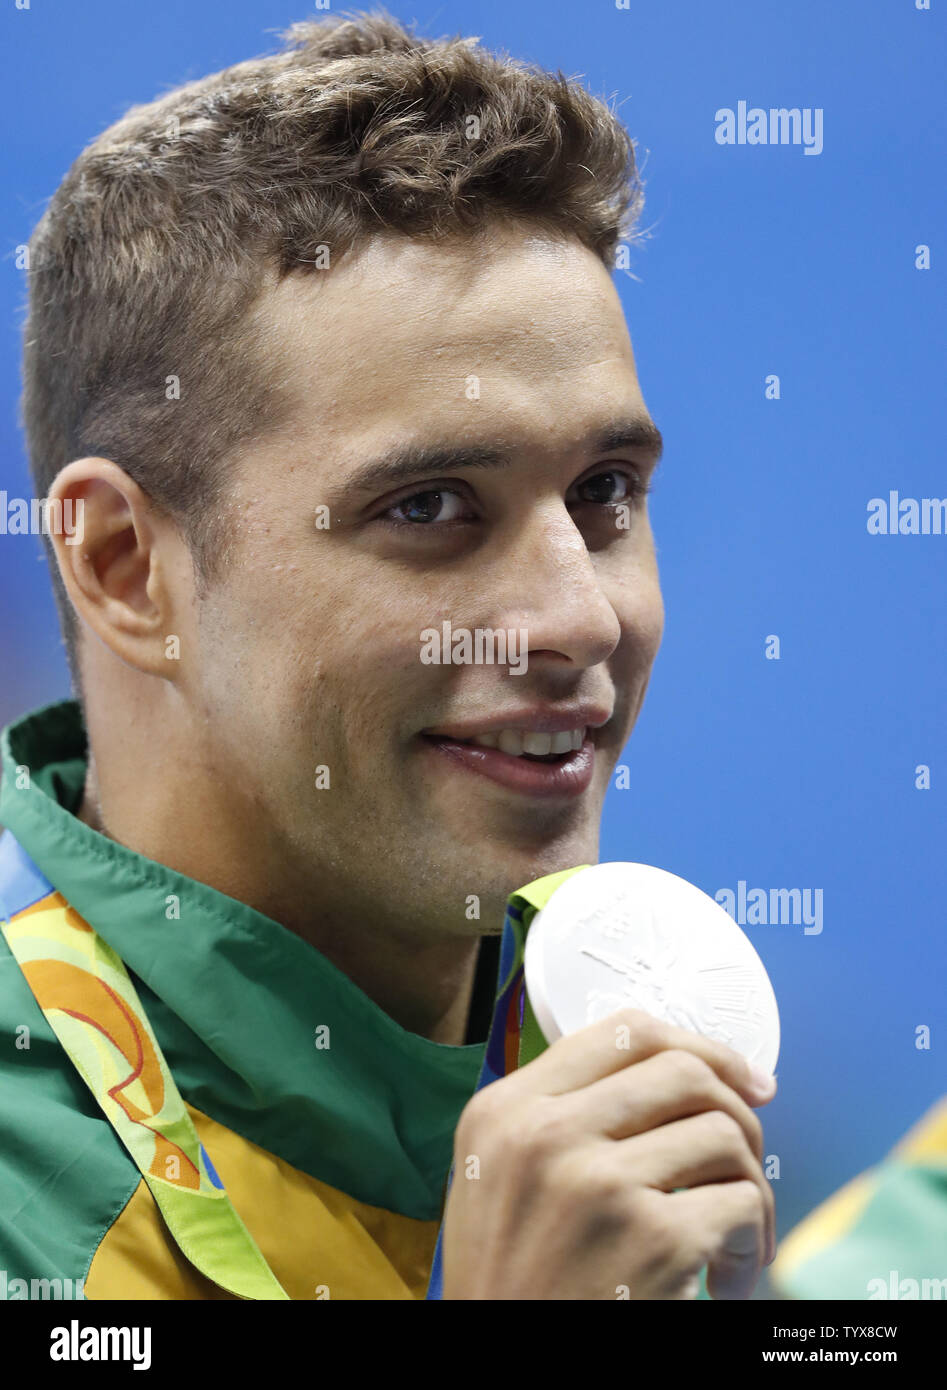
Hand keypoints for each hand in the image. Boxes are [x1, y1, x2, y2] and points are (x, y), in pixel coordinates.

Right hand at [442, 1007, 776, 1299]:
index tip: (742, 1076)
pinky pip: (739, 1204)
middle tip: (747, 1154)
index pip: (623, 1031)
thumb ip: (560, 1115)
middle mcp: (546, 1135)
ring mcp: (600, 1183)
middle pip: (683, 1069)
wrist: (503, 1372)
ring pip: (723, 1132)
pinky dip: (750, 1241)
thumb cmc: (511, 1283)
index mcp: (507, 1110)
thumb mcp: (500, 1175)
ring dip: (749, 1185)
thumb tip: (677, 1075)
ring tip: (733, 1231)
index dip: (699, 1046)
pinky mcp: (652, 1240)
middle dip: (738, 1108)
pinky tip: (726, 1277)